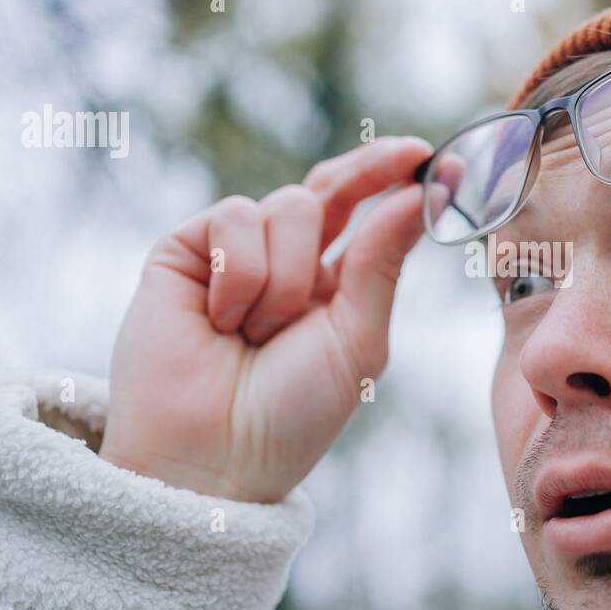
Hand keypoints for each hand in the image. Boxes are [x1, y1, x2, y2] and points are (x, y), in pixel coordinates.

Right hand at [98, 137, 432, 502]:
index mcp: (330, 284)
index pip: (361, 212)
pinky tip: (220, 321)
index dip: (390, 177)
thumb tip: (415, 195)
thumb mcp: (357, 339)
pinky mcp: (184, 250)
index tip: (427, 152)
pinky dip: (241, 275)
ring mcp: (232, 253)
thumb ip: (380, 262)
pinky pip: (234, 219)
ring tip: (258, 336)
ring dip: (288, 278)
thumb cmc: (291, 415)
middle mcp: (282, 261)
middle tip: (406, 158)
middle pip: (328, 187)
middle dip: (368, 173)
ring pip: (288, 206)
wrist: (210, 457)